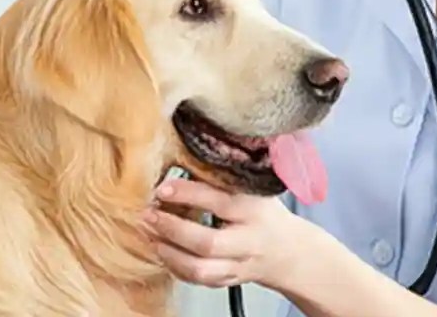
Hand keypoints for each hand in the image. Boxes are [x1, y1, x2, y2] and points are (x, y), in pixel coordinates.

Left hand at [143, 179, 309, 290]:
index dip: (188, 194)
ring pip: (201, 269)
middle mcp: (248, 241)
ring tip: (150, 234)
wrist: (286, 251)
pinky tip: (162, 250)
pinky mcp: (228, 281)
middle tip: (149, 214)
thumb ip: (223, 177)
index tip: (162, 188)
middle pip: (208, 243)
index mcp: (255, 209)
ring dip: (169, 252)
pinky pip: (198, 281)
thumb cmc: (263, 213)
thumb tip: (182, 154)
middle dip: (173, 229)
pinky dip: (175, 267)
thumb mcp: (254, 189)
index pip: (220, 201)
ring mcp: (238, 265)